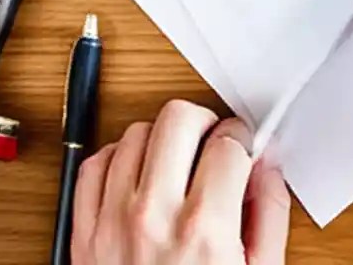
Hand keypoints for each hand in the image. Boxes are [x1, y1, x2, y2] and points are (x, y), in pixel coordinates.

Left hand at [72, 100, 289, 264]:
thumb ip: (269, 212)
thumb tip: (267, 166)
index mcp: (205, 228)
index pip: (228, 141)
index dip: (244, 138)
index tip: (244, 147)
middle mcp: (154, 217)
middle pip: (177, 119)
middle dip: (204, 124)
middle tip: (213, 145)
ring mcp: (111, 222)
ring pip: (134, 134)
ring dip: (161, 141)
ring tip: (177, 166)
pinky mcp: (83, 232)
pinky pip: (94, 165)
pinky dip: (118, 160)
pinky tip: (140, 178)